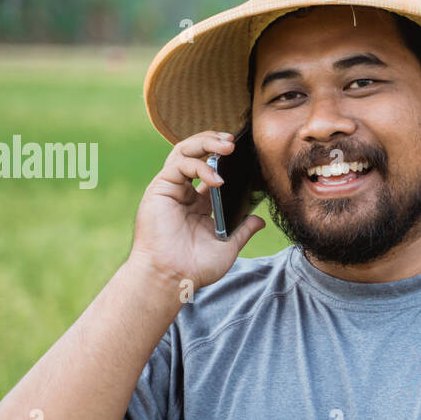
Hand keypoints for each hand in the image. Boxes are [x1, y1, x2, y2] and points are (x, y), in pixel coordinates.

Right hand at [127, 130, 264, 288]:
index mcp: (198, 203)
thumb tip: (260, 220)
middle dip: (214, 142)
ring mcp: (170, 189)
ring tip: (227, 146)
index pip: (211, 169)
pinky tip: (217, 180)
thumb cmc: (195, 267)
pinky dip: (199, 167)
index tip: (244, 154)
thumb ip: (243, 230)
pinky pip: (179, 165)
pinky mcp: (160, 189)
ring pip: (184, 151)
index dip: (224, 158)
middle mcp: (183, 192)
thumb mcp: (228, 247)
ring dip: (206, 144)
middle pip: (196, 154)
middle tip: (234, 141)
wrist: (173, 278)